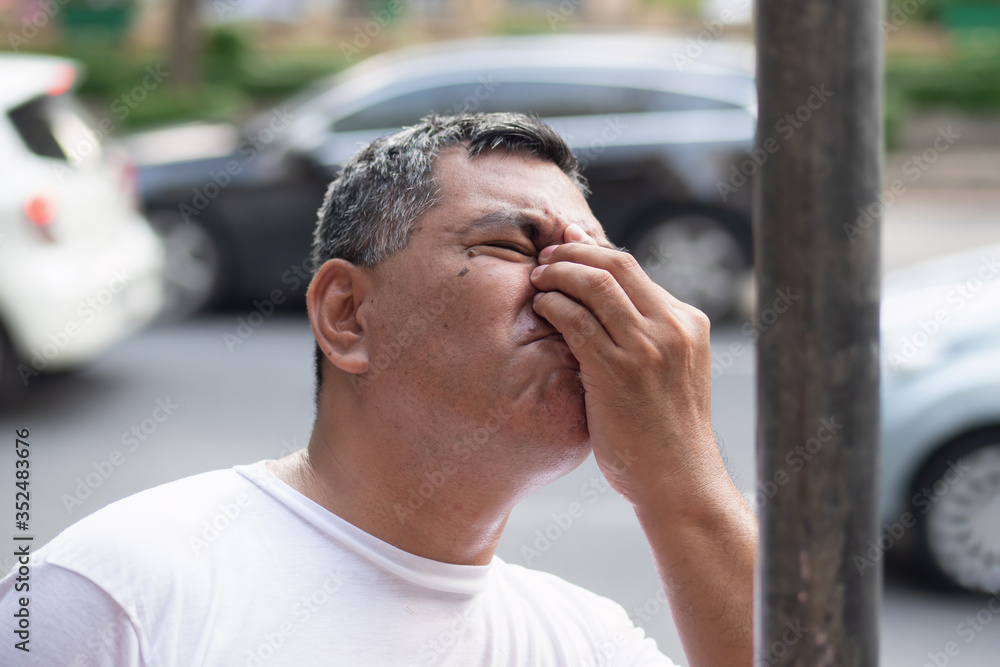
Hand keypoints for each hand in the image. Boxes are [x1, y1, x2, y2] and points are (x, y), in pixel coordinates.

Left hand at [529, 223, 719, 505]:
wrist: (679, 481)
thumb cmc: (665, 433)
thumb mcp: (669, 372)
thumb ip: (645, 336)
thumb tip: (600, 305)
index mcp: (687, 322)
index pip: (634, 268)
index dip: (594, 249)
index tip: (568, 242)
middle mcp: (672, 327)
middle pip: (616, 263)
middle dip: (574, 251)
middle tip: (546, 255)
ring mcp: (647, 347)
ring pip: (595, 283)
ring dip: (559, 273)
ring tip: (538, 277)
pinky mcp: (619, 370)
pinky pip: (577, 320)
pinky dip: (554, 305)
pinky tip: (540, 307)